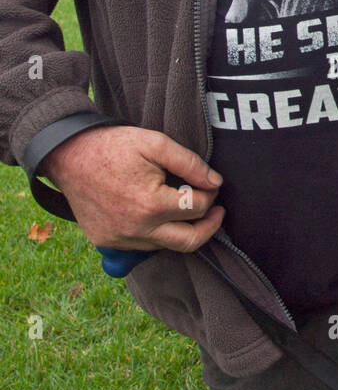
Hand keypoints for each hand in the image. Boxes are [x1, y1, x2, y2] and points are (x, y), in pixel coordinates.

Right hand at [39, 126, 224, 253]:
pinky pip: (142, 246)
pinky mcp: (107, 242)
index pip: (197, 208)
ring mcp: (120, 240)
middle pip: (189, 242)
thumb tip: (215, 182)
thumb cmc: (113, 146)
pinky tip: (158, 216)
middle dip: (209, 227)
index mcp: (151, 205)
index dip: (210, 194)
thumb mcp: (155, 143)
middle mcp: (137, 230)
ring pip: (166, 246)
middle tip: (217, 213)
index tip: (211, 184)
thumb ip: (189, 163)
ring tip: (185, 208)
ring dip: (181, 230)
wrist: (68, 156)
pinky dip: (157, 234)